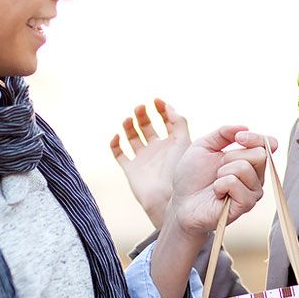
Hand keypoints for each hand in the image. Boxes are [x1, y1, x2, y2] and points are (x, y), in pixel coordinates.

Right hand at [111, 99, 189, 227]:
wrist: (166, 197)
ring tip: (128, 119)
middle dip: (143, 115)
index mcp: (172, 143)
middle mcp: (157, 150)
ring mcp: (143, 159)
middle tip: (140, 108)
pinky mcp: (131, 169)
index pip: (166, 121)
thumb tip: (168, 105)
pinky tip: (117, 136)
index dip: (161, 109)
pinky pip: (119, 154)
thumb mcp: (183, 142)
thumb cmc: (178, 170)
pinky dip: (115, 144)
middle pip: (147, 127)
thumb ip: (178, 122)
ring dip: (129, 126)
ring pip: (132, 138)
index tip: (156, 100)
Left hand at [167, 127, 276, 237]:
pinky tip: (216, 193)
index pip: (269, 144)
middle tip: (218, 169)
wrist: (181, 202)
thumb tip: (244, 127)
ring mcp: (252, 192)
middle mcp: (256, 176)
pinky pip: (235, 183)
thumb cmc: (192, 176)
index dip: (257, 138)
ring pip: (245, 168)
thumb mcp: (203, 145)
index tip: (238, 138)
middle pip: (260, 154)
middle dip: (232, 156)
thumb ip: (223, 133)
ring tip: (216, 183)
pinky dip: (220, 185)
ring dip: (223, 172)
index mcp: (249, 160)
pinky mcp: (245, 205)